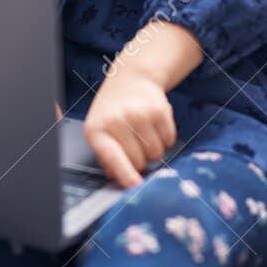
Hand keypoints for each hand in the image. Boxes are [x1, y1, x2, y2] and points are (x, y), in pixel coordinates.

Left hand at [84, 68, 176, 187]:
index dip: (126, 175)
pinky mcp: (160, 110)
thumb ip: (107, 158)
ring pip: (156, 153)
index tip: (135, 187)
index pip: (113, 158)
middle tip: (135, 146)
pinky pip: (169, 141)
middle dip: (140, 161)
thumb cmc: (113, 111)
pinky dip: (165, 139)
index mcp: (98, 130)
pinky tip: (154, 126)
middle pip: (139, 161)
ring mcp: (140, 114)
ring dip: (153, 151)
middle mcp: (118, 120)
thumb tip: (119, 180)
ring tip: (143, 134)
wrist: (131, 78)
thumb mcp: (100, 131)